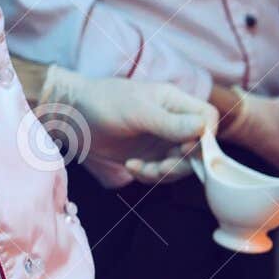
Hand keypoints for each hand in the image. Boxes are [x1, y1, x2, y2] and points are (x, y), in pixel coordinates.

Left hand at [37, 64, 215, 183]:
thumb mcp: (137, 111)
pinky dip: (149, 176)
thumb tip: (204, 129)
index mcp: (176, 103)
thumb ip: (171, 123)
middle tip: (160, 167)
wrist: (70, 116)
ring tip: (138, 168)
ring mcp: (162, 141)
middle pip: (198, 149)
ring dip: (162, 173)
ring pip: (180, 165)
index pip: (208, 119)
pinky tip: (130, 167)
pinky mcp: (148, 157)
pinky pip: (161, 173)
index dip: (207, 138)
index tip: (187, 150)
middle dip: (181, 163)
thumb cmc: (102, 103)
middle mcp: (174, 122)